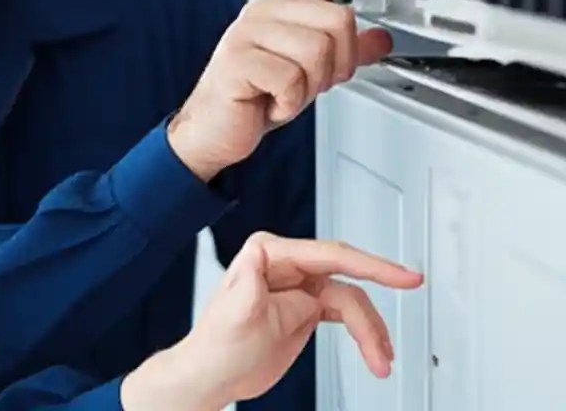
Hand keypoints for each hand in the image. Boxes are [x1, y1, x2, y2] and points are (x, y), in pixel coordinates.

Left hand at [120, 232, 423, 410]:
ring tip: (380, 361)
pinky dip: (364, 336)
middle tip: (412, 289)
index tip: (401, 275)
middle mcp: (288, 267)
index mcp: (269, 256)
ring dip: (371, 332)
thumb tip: (257, 252)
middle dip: (379, 292)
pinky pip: (347, 318)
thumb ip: (247, 282)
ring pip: (352, 302)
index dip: (370, 264)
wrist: (215, 377)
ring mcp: (300, 288)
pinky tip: (376, 354)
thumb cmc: (217, 346)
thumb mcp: (233, 314)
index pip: (329, 254)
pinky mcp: (308, 310)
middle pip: (348, 276)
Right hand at [168, 0, 414, 179]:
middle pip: (338, 19)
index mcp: (282, 5)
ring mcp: (247, 32)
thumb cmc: (256, 95)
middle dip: (338, 63)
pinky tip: (272, 103)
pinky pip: (292, 79)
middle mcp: (265, 11)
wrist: (215, 128)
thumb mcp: (311, 71)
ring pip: (318, 51)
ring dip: (312, 85)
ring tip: (287, 93)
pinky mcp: (238, 59)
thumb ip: (345, 51)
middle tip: (311, 82)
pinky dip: (290, 102)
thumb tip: (381, 38)